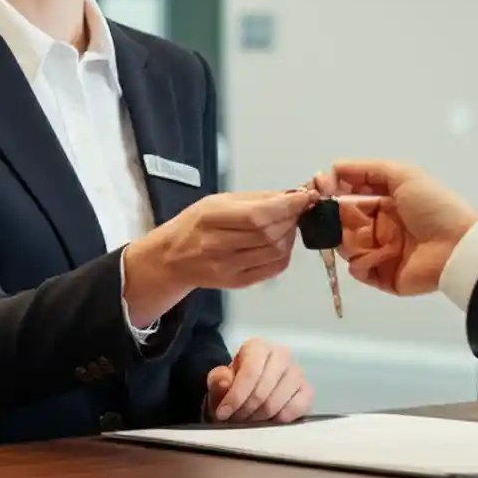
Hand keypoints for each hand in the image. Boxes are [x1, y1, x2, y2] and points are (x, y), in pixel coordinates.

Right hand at [122, 190, 317, 323]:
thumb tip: (293, 195)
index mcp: (209, 219)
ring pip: (276, 251)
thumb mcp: (219, 201)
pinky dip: (285, 253)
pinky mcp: (237, 282)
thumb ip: (256, 199)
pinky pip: (273, 268)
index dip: (287, 206)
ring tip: (287, 224)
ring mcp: (227, 268)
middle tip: (297, 209)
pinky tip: (280, 242)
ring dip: (290, 236)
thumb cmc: (195, 225)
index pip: (257, 215)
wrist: (172, 258)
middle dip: (291, 219)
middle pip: (269, 234)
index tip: (305, 197)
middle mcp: (216, 246)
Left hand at [206, 339, 313, 422]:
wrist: (249, 394)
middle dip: (246, 410)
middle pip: (263, 390)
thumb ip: (218, 380)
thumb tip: (225, 382)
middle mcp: (281, 354)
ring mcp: (297, 372)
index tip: (223, 413)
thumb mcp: (220, 382)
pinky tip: (269, 421)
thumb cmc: (235, 386)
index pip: (250, 372)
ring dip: (260, 417)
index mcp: (258, 347)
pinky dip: (279, 419)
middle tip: (236, 419)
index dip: (236, 396)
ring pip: (277, 402)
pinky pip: (296, 409)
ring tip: (249, 420)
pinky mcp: (307, 391)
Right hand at [312, 161, 477, 295]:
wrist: (457, 247)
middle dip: (333, 217)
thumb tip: (331, 169)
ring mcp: (380, 252)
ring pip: (346, 245)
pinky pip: (359, 270)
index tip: (317, 190)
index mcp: (385, 202)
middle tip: (327, 215)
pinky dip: (363, 263)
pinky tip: (377, 256)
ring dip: (347, 239)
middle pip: (342, 221)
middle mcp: (379, 226)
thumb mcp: (404, 175)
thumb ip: (366, 170)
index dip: (331, 193)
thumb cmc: (432, 207)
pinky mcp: (382, 276)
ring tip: (361, 236)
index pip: (349, 196)